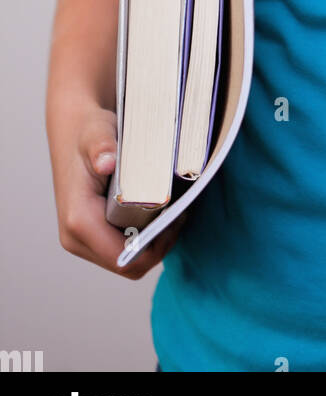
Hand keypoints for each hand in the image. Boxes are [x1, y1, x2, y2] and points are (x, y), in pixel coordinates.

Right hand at [50, 102, 187, 279]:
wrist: (74, 132)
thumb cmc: (88, 132)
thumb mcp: (97, 133)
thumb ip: (102, 146)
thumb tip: (107, 162)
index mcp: (79, 220)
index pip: (124, 257)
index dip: (156, 247)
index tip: (177, 219)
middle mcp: (76, 237)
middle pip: (128, 263)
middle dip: (158, 246)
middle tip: (180, 216)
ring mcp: (82, 240)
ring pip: (126, 259)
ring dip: (152, 243)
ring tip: (173, 214)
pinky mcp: (91, 235)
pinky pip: (121, 249)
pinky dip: (143, 237)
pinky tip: (159, 214)